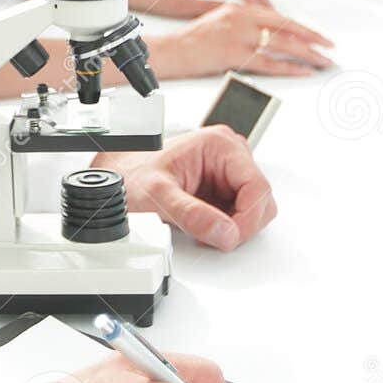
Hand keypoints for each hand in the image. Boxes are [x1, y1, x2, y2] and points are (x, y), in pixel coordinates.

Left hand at [93, 124, 276, 249]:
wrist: (122, 177)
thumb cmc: (135, 176)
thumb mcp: (158, 195)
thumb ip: (191, 214)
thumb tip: (225, 232)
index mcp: (220, 145)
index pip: (258, 188)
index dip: (248, 219)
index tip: (229, 237)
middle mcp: (230, 155)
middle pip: (261, 201)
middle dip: (240, 224)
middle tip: (209, 233)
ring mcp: (230, 172)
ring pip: (254, 210)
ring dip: (233, 226)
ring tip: (200, 224)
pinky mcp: (225, 189)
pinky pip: (240, 215)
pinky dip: (226, 226)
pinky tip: (203, 222)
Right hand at [149, 4, 333, 78]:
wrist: (168, 51)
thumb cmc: (189, 42)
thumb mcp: (217, 23)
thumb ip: (242, 24)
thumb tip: (266, 35)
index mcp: (237, 8)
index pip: (278, 16)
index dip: (301, 27)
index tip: (317, 35)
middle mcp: (240, 17)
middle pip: (286, 26)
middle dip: (312, 37)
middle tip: (329, 47)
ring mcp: (237, 34)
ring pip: (282, 43)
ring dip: (307, 54)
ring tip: (322, 61)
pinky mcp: (232, 52)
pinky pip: (268, 61)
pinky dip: (289, 67)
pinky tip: (302, 70)